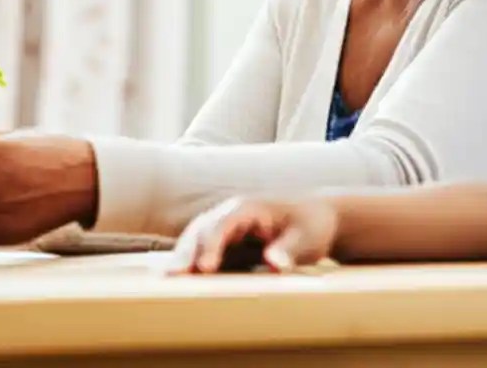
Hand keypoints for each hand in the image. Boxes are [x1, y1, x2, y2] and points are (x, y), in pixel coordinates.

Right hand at [167, 196, 339, 273]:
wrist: (318, 217)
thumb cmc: (313, 225)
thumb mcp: (308, 239)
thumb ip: (289, 250)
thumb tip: (274, 262)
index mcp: (249, 207)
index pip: (223, 223)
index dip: (212, 244)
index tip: (204, 267)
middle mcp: (232, 213)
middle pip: (202, 229)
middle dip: (186, 251)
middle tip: (172, 276)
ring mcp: (227, 226)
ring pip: (197, 237)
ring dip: (183, 256)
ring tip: (167, 280)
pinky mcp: (227, 241)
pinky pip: (203, 248)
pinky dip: (190, 261)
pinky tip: (179, 279)